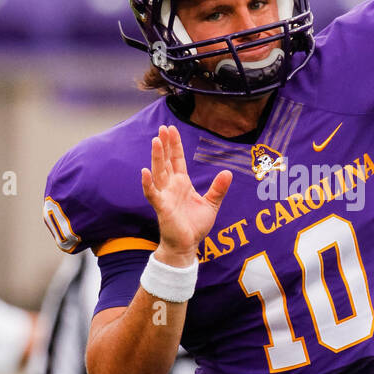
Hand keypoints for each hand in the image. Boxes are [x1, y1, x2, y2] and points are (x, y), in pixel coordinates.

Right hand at [141, 124, 231, 266]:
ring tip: (156, 141)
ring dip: (157, 157)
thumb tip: (228, 172)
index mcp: (182, 184)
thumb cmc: (195, 225)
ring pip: (159, 173)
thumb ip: (218, 188)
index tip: (171, 129)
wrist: (187, 245)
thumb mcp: (211, 204)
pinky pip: (153, 194)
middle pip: (166, 162)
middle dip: (165, 145)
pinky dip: (148, 184)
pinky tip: (145, 172)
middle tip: (162, 128)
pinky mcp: (162, 208)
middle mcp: (171, 187)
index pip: (177, 160)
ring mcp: (165, 196)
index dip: (175, 145)